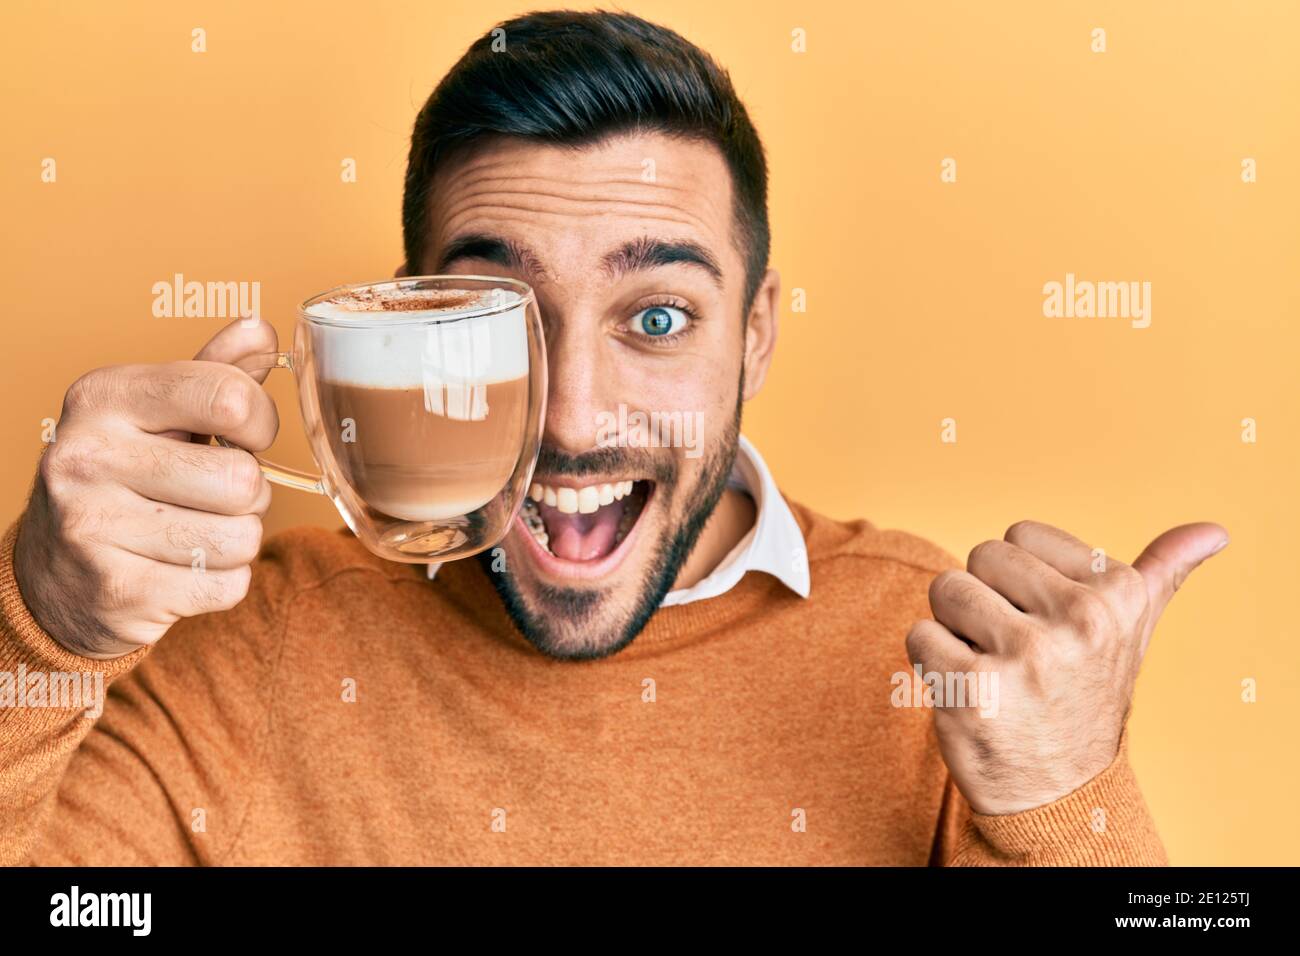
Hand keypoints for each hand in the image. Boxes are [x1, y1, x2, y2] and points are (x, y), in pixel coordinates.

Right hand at [13, 320, 279, 659]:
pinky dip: (222, 581)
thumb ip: (213, 373)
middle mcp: (87, 456)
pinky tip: (180, 569)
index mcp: (103, 397)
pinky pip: (227, 584)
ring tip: (195, 531)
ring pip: (241, 537)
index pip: (229, 398)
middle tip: (210, 495)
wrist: (51, 575)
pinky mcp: (117, 591)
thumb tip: (261, 330)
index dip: (260, 422)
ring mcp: (94, 527)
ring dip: (237, 541)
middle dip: (248, 493)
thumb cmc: (125, 479)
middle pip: (243, 479)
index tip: (243, 435)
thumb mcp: (158, 414)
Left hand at [907, 519, 1227, 814]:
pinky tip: (967, 692)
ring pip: (946, 590)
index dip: (1017, 578)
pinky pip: (920, 634)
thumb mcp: (1133, 632)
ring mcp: (1027, 656)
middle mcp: (1079, 622)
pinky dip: (932, 662)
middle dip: (984, 599)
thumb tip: (1213, 530)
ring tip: (992, 668)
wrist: (1061, 796)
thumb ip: (1163, 573)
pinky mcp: (974, 689)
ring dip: (955, 629)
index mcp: (1117, 595)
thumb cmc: (1087, 697)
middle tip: (1013, 650)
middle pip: (979, 557)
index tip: (1044, 621)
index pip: (1019, 535)